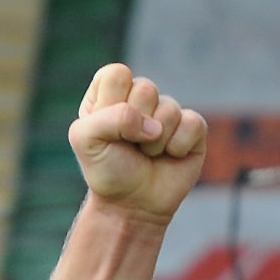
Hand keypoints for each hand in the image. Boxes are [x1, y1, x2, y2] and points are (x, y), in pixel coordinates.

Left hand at [70, 63, 206, 225]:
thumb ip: (110, 118)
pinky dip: (177, 147)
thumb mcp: (87, 142)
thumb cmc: (107, 171)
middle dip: (134, 125)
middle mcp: (139, 98)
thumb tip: (152, 124)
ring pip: (169, 108)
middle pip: (145, 88)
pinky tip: (169, 157)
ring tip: (146, 155)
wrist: (132, 206)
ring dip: (154, 142)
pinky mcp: (192, 127)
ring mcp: (167, 111)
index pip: (117, 73)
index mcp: (109, 95)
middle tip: (128, 146)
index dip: (113, 102)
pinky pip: (192, 123)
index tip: (106, 128)